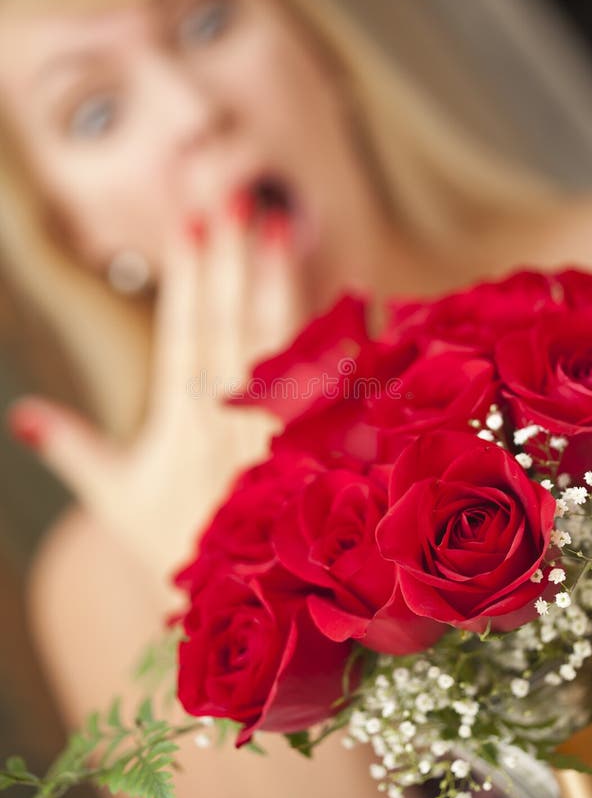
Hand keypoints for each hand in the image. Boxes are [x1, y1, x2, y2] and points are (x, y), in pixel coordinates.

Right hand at [7, 206, 304, 601]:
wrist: (239, 601)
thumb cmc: (174, 541)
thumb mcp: (114, 497)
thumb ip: (74, 448)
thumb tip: (23, 415)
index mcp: (183, 422)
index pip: (184, 334)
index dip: (188, 276)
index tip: (191, 222)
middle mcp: (233, 419)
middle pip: (232, 326)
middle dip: (232, 258)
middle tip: (238, 196)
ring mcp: (279, 431)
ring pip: (282, 347)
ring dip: (281, 282)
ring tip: (282, 226)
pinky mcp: (316, 446)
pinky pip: (333, 388)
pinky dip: (343, 340)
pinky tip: (354, 292)